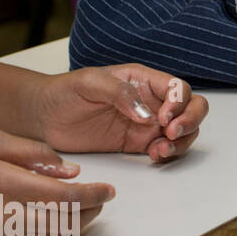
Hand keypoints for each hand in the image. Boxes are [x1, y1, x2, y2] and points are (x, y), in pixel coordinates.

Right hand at [0, 131, 114, 235]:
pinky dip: (59, 230)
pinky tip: (68, 217)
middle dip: (90, 211)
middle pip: (62, 223)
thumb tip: (72, 171)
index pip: (63, 197)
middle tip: (104, 198)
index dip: (92, 195)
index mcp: (2, 183)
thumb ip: (35, 152)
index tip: (109, 190)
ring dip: (78, 223)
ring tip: (91, 207)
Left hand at [30, 65, 207, 162]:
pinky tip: (155, 155)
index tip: (164, 117)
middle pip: (193, 107)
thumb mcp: (89, 83)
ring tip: (161, 149)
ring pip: (185, 130)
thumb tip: (146, 113)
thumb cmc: (64, 92)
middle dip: (191, 120)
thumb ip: (120, 92)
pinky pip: (166, 148)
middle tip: (172, 132)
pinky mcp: (139, 143)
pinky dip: (169, 153)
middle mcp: (152, 101)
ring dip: (182, 141)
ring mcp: (148, 123)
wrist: (43, 117)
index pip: (178, 89)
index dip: (180, 103)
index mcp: (144, 80)